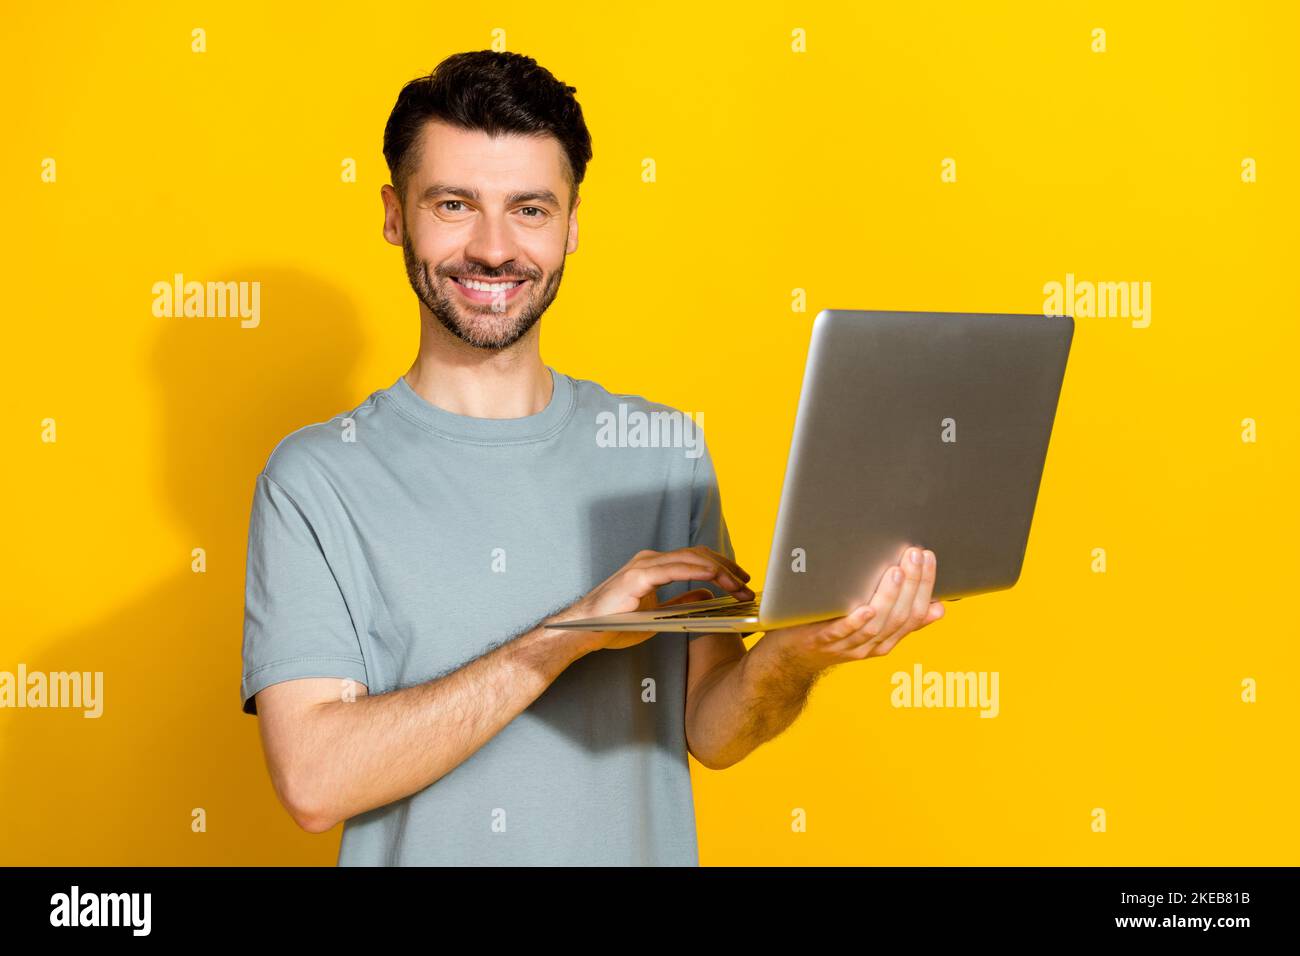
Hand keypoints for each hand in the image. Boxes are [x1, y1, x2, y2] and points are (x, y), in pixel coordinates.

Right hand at [549, 546, 753, 650]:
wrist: (585, 631)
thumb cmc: (616, 623)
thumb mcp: (659, 615)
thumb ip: (682, 602)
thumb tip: (707, 597)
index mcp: (655, 567)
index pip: (696, 559)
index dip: (722, 567)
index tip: (741, 580)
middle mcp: (650, 560)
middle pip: (698, 555)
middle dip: (727, 568)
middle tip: (748, 584)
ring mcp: (643, 566)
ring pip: (690, 558)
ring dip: (719, 570)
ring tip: (739, 584)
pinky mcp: (637, 576)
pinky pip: (674, 569)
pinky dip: (697, 570)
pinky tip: (715, 576)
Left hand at [763, 546, 943, 673]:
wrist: (789, 658)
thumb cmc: (831, 632)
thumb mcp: (870, 626)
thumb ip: (899, 617)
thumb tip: (937, 606)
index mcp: (885, 640)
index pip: (914, 614)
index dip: (924, 586)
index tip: (928, 558)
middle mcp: (870, 645)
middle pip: (899, 617)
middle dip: (912, 584)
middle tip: (915, 555)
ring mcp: (846, 645)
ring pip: (876, 625)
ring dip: (888, 597)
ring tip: (896, 571)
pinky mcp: (821, 641)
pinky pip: (843, 633)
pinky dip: (857, 622)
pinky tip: (866, 608)